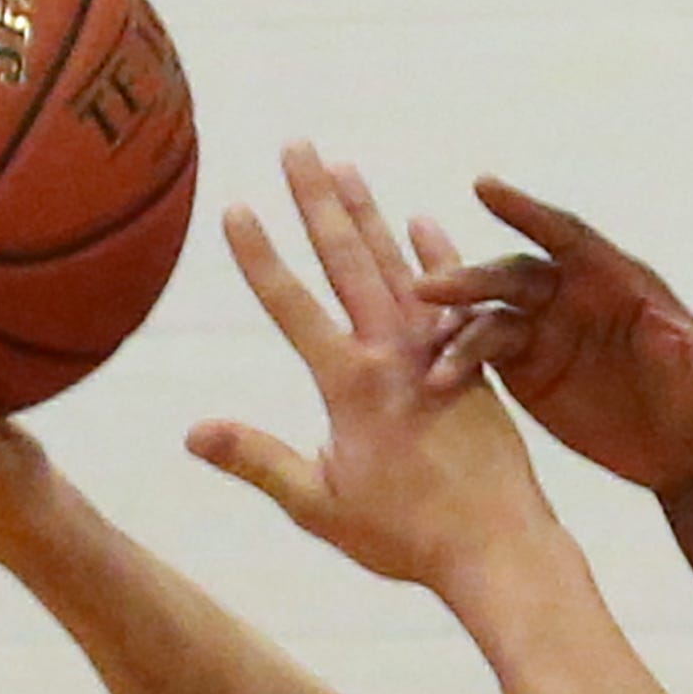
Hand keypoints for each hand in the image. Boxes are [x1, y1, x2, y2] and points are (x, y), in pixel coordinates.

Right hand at [187, 145, 558, 590]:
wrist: (501, 548)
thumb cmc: (408, 538)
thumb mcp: (319, 506)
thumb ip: (257, 460)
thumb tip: (191, 431)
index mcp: (351, 384)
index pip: (292, 305)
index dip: (260, 256)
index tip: (235, 207)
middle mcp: (395, 354)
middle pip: (347, 261)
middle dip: (317, 200)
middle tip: (298, 145)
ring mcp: (438, 352)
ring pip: (396, 266)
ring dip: (369, 214)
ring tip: (347, 165)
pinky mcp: (475, 362)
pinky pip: (452, 296)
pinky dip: (436, 257)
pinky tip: (425, 222)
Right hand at [436, 180, 692, 492]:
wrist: (690, 450)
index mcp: (615, 279)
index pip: (566, 235)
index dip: (527, 211)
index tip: (484, 185)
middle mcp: (571, 295)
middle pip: (514, 276)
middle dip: (473, 279)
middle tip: (430, 287)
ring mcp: (543, 331)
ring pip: (488, 318)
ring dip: (455, 331)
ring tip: (427, 357)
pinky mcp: (525, 370)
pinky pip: (481, 357)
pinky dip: (456, 364)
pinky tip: (431, 383)